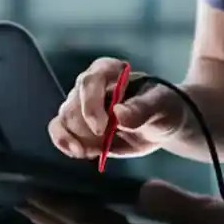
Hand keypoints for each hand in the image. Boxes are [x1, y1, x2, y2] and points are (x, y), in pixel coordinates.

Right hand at [49, 57, 188, 159]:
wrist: (163, 124)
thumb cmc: (164, 107)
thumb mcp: (162, 106)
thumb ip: (143, 109)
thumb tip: (120, 115)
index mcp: (110, 71)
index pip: (91, 81)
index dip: (91, 105)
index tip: (102, 129)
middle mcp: (90, 85)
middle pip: (73, 104)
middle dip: (84, 129)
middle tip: (103, 144)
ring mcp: (81, 104)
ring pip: (64, 119)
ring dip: (74, 138)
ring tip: (93, 151)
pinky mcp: (77, 124)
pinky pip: (59, 130)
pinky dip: (64, 143)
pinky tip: (78, 152)